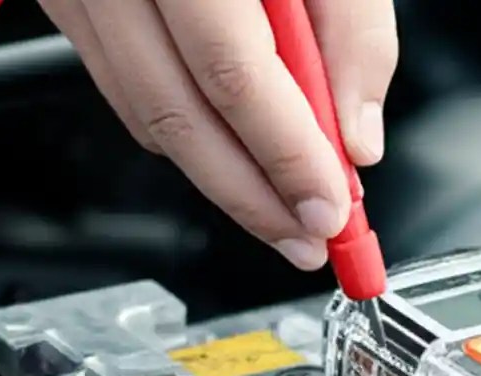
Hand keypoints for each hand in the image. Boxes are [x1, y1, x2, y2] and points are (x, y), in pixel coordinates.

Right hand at [39, 0, 398, 268]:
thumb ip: (351, 30)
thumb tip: (355, 134)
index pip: (234, 73)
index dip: (287, 156)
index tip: (332, 210)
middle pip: (179, 115)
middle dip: (253, 195)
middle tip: (308, 240)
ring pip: (145, 114)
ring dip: (220, 181)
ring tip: (282, 217)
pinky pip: (125, 87)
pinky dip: (184, 135)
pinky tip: (233, 158)